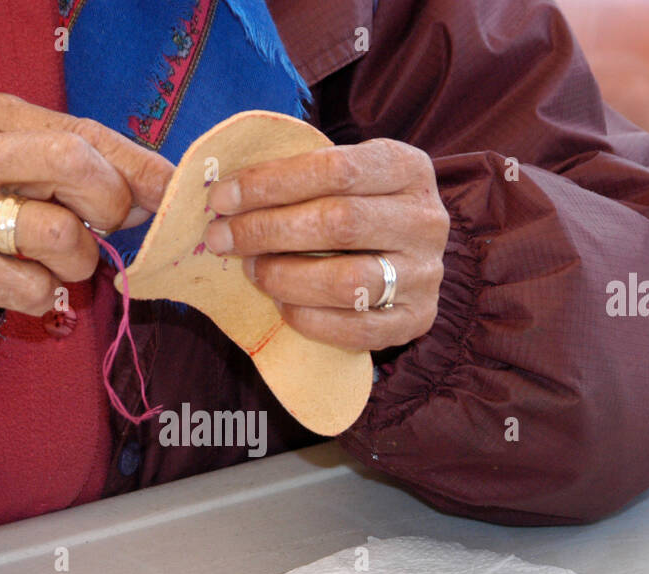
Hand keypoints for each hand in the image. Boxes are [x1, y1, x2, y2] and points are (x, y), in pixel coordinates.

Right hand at [0, 91, 173, 316]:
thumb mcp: (20, 159)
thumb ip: (89, 162)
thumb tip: (165, 187)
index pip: (83, 134)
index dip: (137, 167)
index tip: (171, 192)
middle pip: (74, 167)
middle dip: (109, 206)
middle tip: (98, 226)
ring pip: (61, 236)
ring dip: (77, 262)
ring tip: (52, 260)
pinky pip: (32, 289)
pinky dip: (42, 294)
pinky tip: (20, 281)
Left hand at [203, 139, 448, 350]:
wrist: (406, 257)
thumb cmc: (356, 207)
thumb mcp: (341, 176)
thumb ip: (296, 176)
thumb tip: (225, 194)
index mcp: (408, 168)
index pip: (336, 169)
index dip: (270, 183)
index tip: (222, 198)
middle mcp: (426, 220)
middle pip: (339, 222)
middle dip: (267, 230)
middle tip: (221, 238)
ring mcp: (426, 274)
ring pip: (347, 281)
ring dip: (285, 277)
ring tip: (253, 270)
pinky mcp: (417, 319)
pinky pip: (356, 329)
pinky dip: (308, 318)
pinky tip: (281, 305)